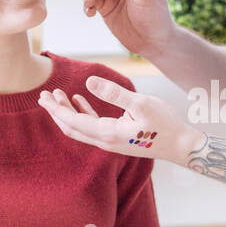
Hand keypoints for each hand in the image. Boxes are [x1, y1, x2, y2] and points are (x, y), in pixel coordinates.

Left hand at [38, 75, 204, 165]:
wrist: (182, 145)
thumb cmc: (165, 123)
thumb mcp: (141, 103)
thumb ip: (113, 93)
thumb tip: (88, 81)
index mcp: (108, 134)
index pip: (73, 122)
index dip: (56, 109)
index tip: (43, 97)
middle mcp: (105, 142)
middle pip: (71, 128)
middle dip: (56, 112)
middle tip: (43, 95)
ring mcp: (111, 142)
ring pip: (80, 128)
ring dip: (67, 112)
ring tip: (57, 95)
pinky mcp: (118, 138)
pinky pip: (93, 127)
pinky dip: (83, 114)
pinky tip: (79, 100)